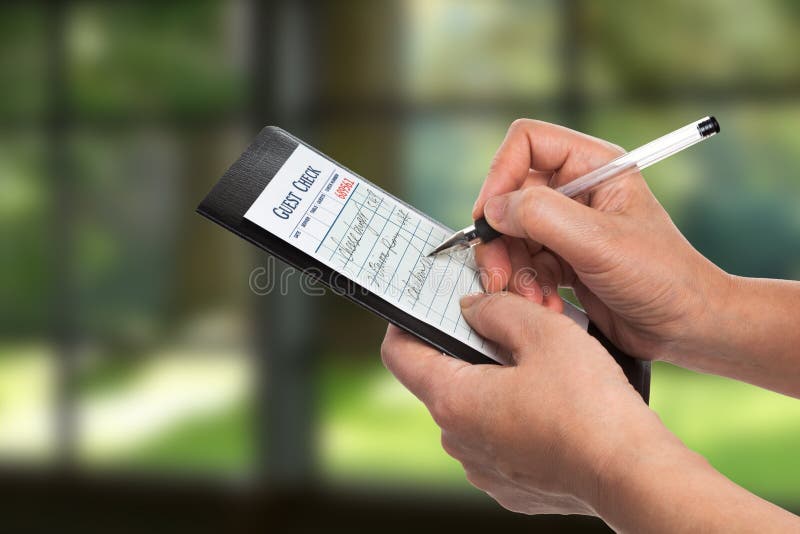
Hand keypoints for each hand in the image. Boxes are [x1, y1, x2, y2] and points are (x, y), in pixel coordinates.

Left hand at [380, 291, 673, 515]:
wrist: (631, 474)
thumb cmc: (589, 404)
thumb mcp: (543, 331)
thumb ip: (497, 309)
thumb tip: (472, 308)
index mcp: (454, 399)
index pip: (399, 354)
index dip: (406, 322)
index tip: (424, 306)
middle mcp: (457, 439)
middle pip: (441, 380)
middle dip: (466, 350)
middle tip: (504, 328)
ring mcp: (482, 468)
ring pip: (473, 410)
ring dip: (494, 386)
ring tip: (538, 369)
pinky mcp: (509, 485)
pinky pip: (498, 441)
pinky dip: (514, 419)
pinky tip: (550, 408)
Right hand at [471, 119, 731, 364]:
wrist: (685, 327)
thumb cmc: (663, 278)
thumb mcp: (600, 243)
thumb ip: (542, 217)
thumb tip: (493, 209)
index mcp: (594, 166)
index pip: (527, 144)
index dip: (501, 174)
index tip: (489, 217)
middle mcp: (575, 191)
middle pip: (508, 197)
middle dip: (500, 241)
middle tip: (499, 275)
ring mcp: (566, 227)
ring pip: (509, 236)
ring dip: (511, 272)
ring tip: (533, 299)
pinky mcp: (560, 260)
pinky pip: (521, 265)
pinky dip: (524, 288)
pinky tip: (547, 306)